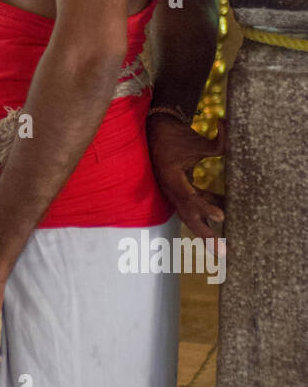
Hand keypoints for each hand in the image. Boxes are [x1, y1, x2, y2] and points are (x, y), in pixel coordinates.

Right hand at [147, 114, 225, 239]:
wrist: (153, 133)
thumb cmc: (172, 136)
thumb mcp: (193, 140)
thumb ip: (216, 144)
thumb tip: (234, 137)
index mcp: (172, 179)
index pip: (189, 198)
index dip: (206, 208)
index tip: (222, 217)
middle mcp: (171, 190)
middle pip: (188, 219)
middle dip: (206, 237)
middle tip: (222, 253)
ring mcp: (175, 193)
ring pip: (191, 217)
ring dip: (206, 232)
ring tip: (223, 249)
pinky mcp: (180, 192)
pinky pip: (195, 207)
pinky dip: (208, 212)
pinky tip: (224, 215)